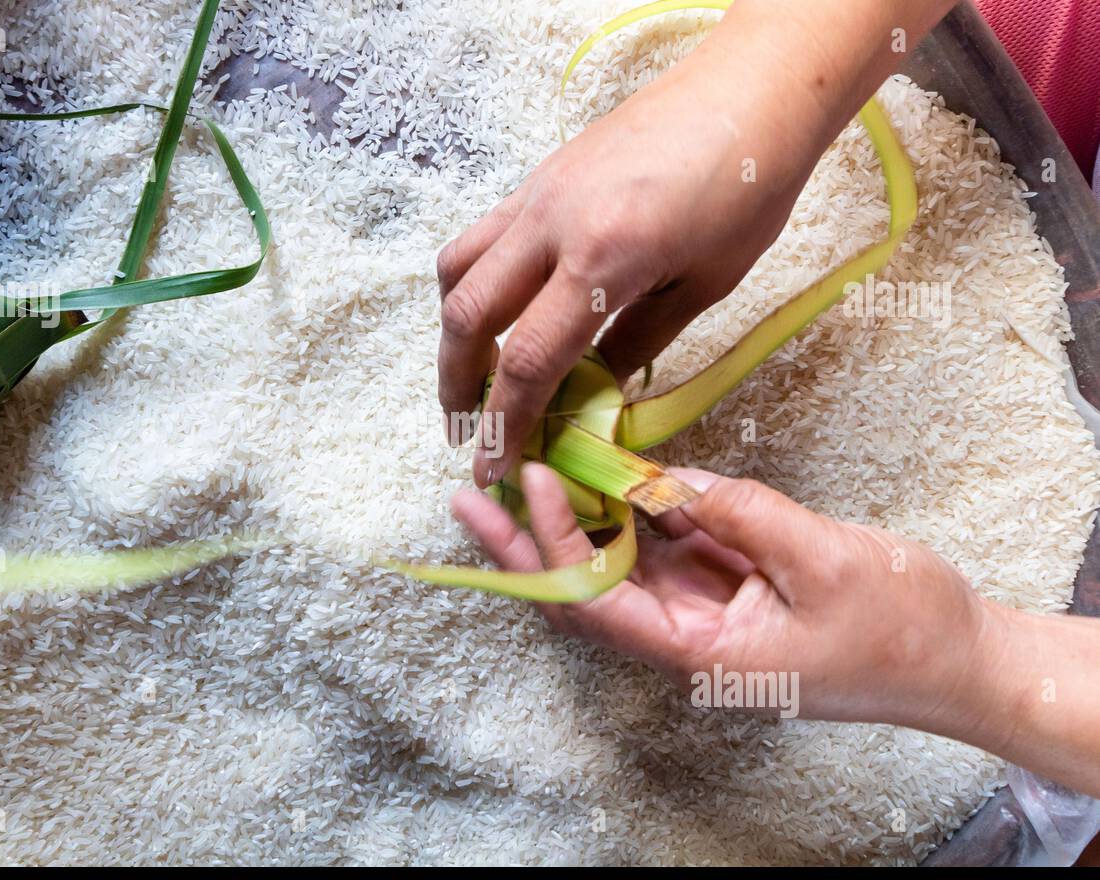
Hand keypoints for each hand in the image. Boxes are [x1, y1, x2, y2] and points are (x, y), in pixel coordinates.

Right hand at [437, 50, 811, 485]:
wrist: (749, 92)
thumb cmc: (747, 188)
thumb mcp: (703, 285)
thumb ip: (637, 343)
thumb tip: (592, 393)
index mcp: (603, 258)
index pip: (529, 360)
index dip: (505, 424)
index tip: (493, 466)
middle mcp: (553, 223)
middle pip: (468, 316)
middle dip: (457, 385)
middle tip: (467, 430)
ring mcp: (537, 193)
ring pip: (457, 270)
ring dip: (453, 331)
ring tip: (470, 374)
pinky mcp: (538, 177)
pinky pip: (480, 237)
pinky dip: (472, 283)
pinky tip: (499, 310)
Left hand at [451, 463, 1000, 732]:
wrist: (956, 658)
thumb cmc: (902, 628)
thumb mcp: (823, 559)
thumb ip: (739, 513)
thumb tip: (662, 480)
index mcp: (699, 654)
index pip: (596, 604)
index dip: (553, 546)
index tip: (532, 481)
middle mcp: (683, 639)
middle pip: (581, 595)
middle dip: (525, 546)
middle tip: (470, 495)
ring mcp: (699, 612)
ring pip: (611, 570)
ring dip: (565, 526)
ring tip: (516, 474)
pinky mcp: (722, 586)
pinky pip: (657, 550)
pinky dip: (626, 514)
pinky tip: (597, 476)